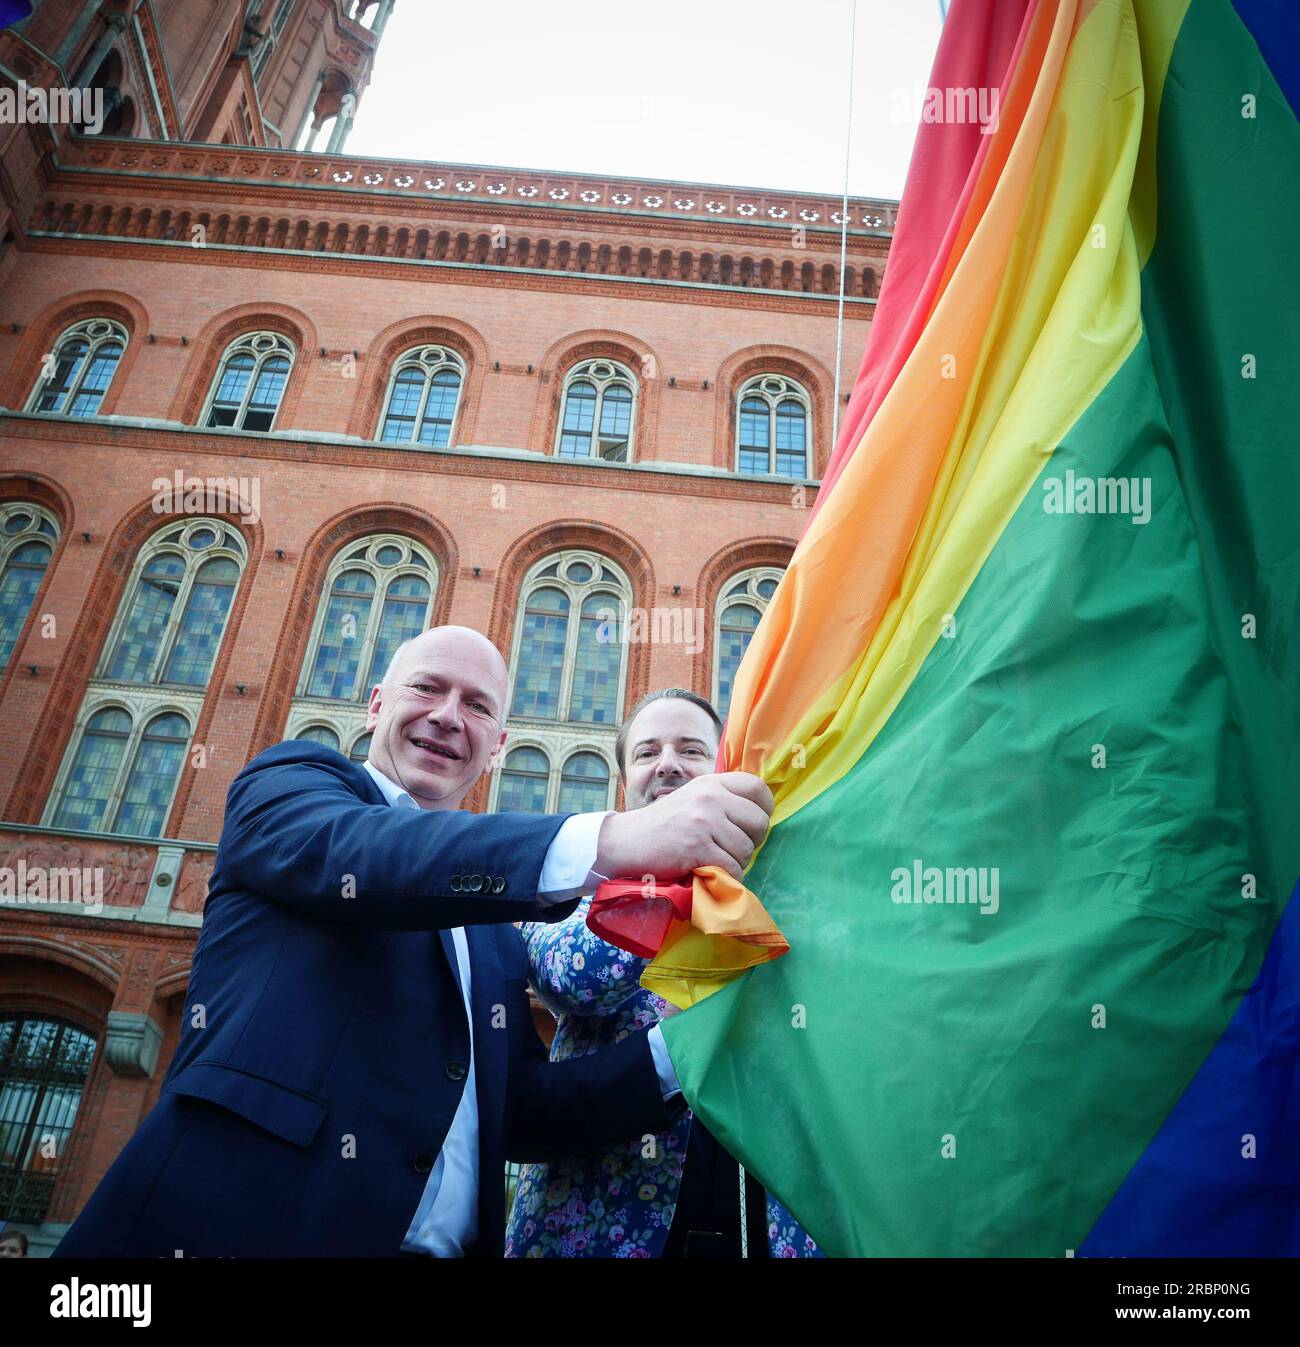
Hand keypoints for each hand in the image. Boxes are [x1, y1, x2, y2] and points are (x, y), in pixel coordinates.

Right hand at [595, 772, 772, 883]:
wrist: (626, 842)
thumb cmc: (663, 824)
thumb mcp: (692, 797)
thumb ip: (722, 799)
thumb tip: (760, 812)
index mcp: (711, 783)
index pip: (757, 787)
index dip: (764, 809)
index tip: (753, 825)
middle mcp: (710, 797)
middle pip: (759, 822)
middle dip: (752, 841)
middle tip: (732, 848)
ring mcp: (704, 822)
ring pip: (746, 850)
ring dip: (735, 863)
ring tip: (714, 860)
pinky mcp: (697, 848)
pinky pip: (732, 869)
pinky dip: (725, 878)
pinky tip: (708, 872)